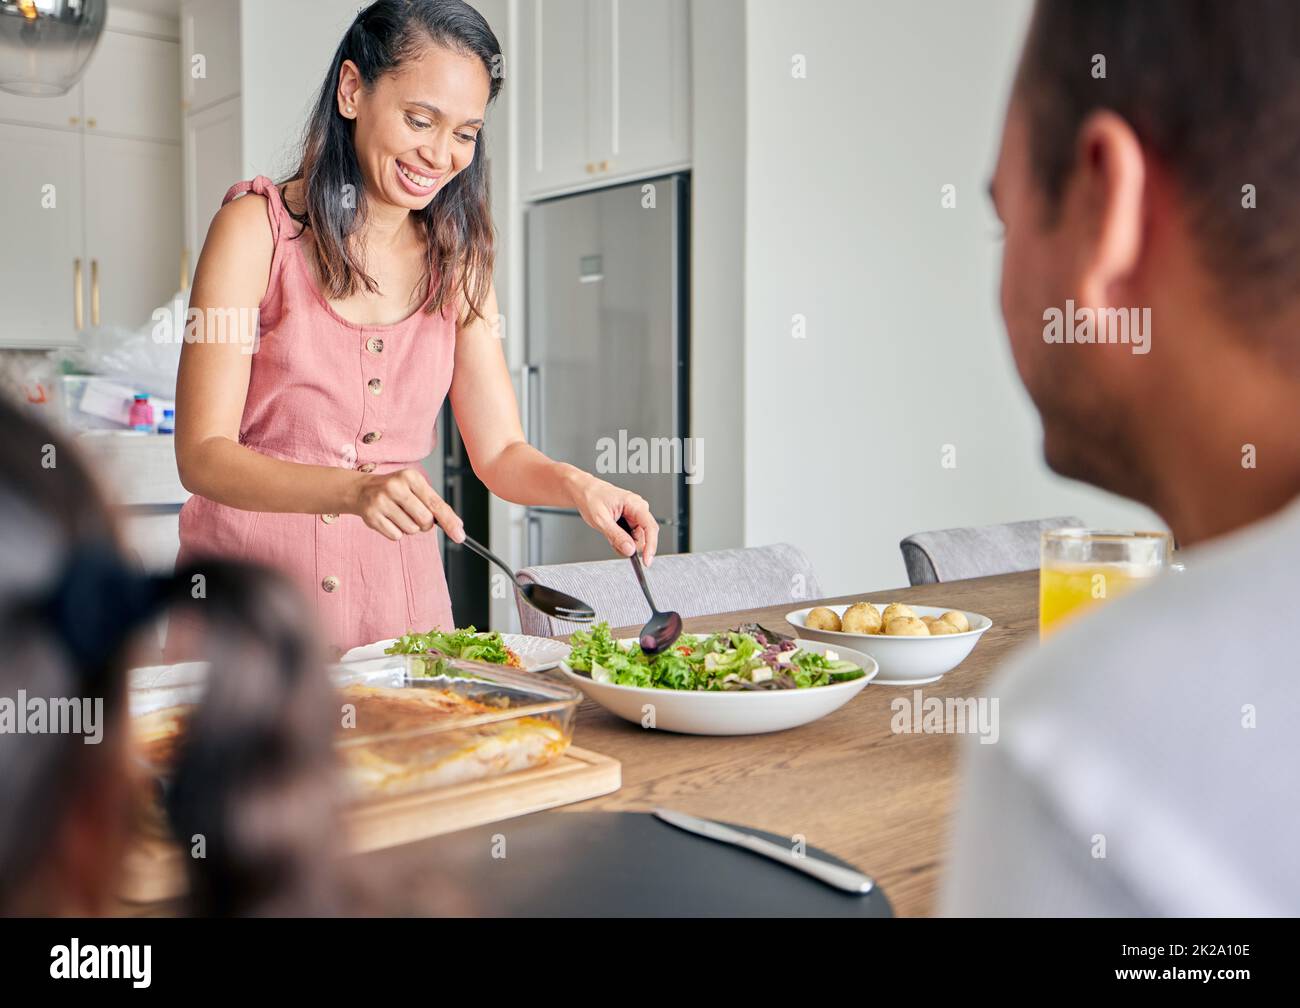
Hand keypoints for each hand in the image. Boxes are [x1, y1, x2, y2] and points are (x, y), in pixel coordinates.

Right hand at [348, 467, 464, 542]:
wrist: (361, 489)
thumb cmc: (395, 490)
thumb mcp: (415, 487)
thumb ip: (435, 504)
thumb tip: (457, 525)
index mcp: (410, 477)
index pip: (436, 503)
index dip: (449, 521)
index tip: (460, 535)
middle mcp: (395, 487)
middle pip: (425, 520)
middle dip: (425, 524)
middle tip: (416, 516)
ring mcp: (381, 502)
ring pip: (411, 530)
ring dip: (410, 528)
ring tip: (399, 515)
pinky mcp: (372, 516)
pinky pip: (396, 536)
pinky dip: (396, 532)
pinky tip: (389, 520)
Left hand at [568, 473, 659, 564]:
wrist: (584, 491)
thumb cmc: (592, 498)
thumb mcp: (601, 519)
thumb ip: (616, 536)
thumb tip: (630, 550)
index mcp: (635, 504)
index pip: (650, 527)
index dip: (651, 546)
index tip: (646, 561)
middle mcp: (638, 509)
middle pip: (644, 536)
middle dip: (630, 544)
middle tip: (613, 543)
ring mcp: (635, 515)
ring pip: (637, 539)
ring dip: (623, 543)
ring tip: (608, 533)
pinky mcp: (630, 521)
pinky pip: (631, 537)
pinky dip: (620, 540)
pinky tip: (611, 533)